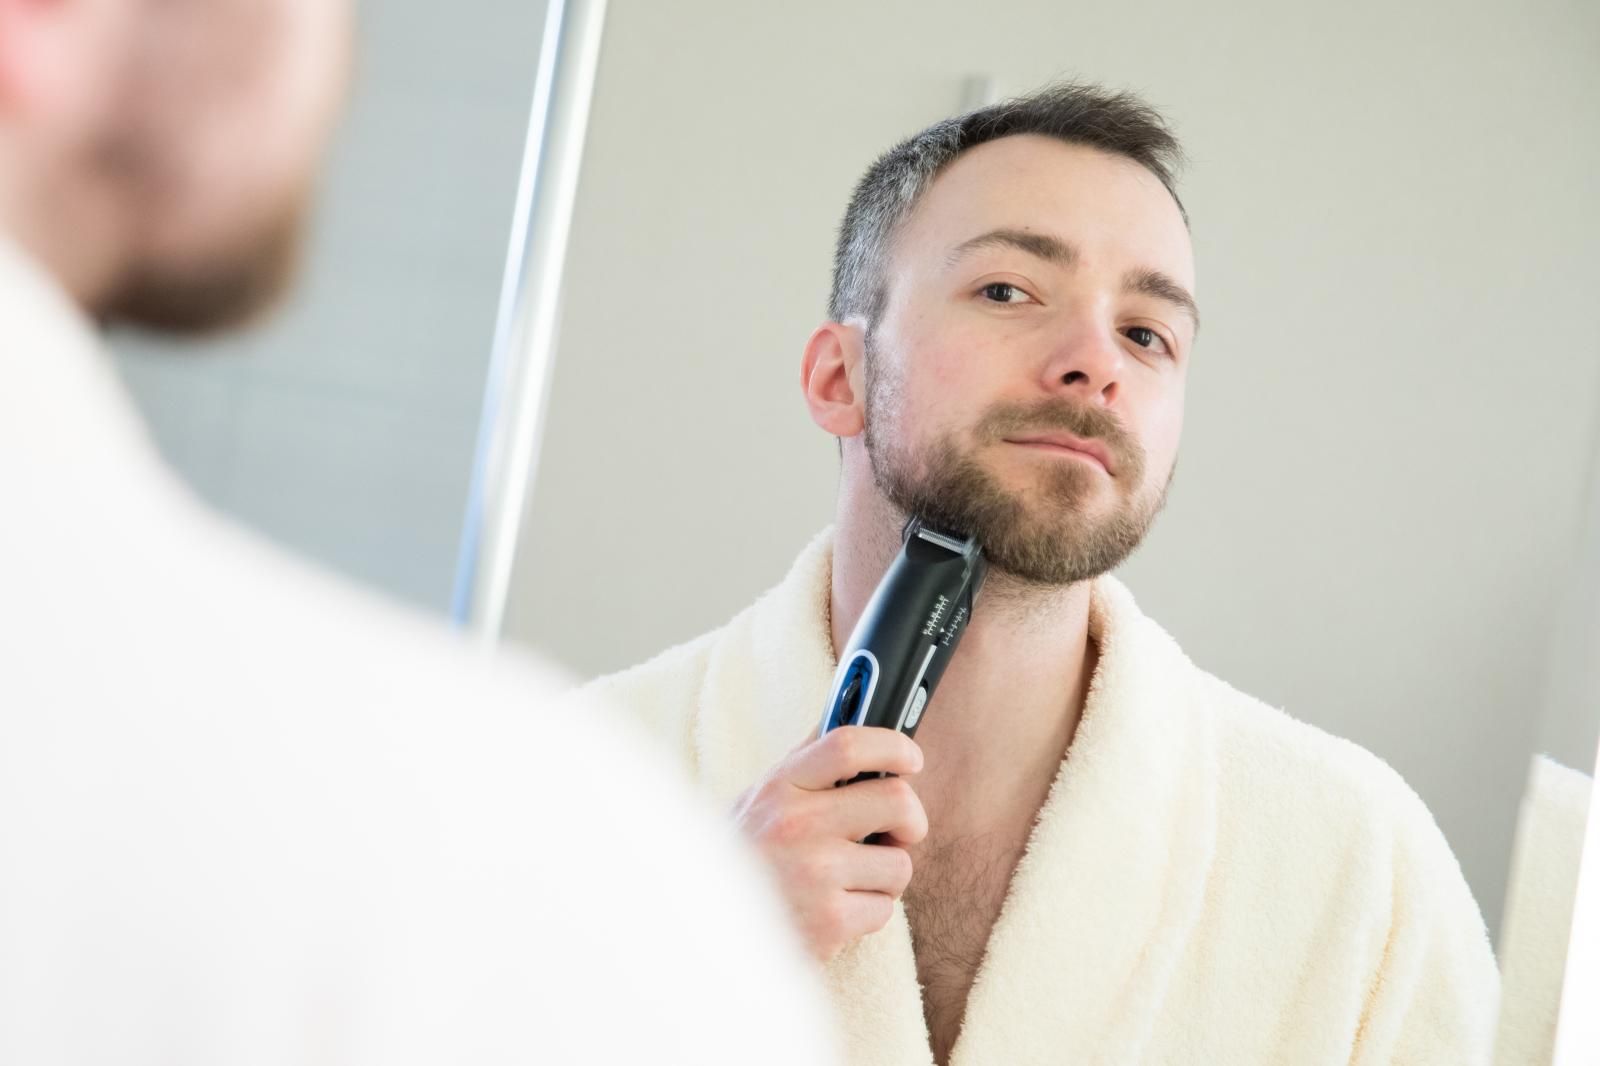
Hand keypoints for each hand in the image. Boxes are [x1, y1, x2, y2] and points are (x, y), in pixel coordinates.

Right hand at [730, 726, 928, 962]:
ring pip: (899, 862)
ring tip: (847, 880)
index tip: (912, 758)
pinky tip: (833, 912)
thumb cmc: (747, 858)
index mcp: (781, 786)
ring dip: (884, 876)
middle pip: (897, 800)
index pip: (848, 745)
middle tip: (898, 832)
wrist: (707, 928)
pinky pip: (884, 908)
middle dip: (911, 821)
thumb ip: (807, 763)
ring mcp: (815, 872)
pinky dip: (867, 913)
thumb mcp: (761, 799)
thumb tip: (851, 710)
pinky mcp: (829, 920)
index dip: (894, 746)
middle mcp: (797, 824)